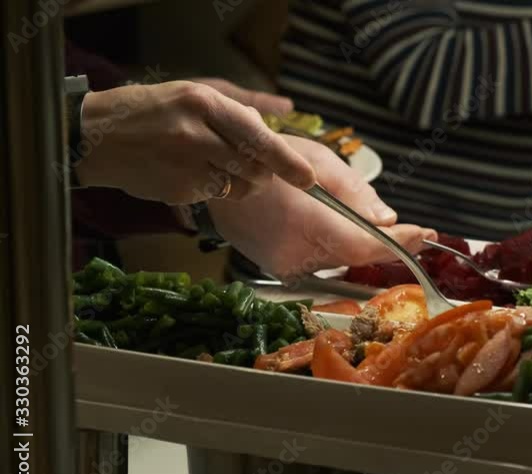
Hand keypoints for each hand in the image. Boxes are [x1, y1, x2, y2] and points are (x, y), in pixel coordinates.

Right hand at [74, 81, 315, 203]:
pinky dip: (216, 189)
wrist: (96, 137)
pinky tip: (192, 173)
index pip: (258, 137)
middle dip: (265, 172)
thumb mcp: (193, 94)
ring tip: (218, 166)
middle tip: (256, 167)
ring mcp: (187, 165)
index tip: (308, 178)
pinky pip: (218, 196)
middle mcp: (196, 133)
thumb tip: (277, 123)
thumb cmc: (151, 112)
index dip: (288, 161)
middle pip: (256, 167)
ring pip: (241, 186)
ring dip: (243, 182)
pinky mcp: (180, 190)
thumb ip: (237, 110)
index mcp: (203, 103)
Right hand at [207, 135, 437, 276]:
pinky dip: (332, 243)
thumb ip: (356, 193)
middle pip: (354, 253)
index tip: (423, 234)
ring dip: (355, 240)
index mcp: (305, 222)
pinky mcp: (278, 268)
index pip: (363, 246)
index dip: (397, 244)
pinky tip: (327, 223)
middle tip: (409, 228)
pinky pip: (319, 258)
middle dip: (380, 239)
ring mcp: (284, 265)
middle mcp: (294, 252)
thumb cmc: (266, 158)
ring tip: (354, 215)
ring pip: (339, 257)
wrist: (216, 173)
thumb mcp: (319, 161)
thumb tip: (388, 219)